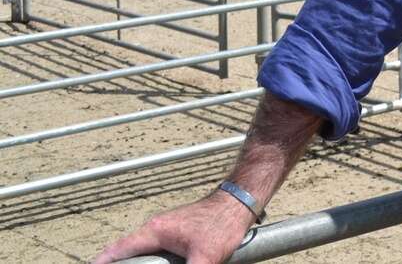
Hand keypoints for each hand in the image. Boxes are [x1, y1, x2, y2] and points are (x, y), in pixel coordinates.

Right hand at [92, 190, 256, 263]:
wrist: (241, 202)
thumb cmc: (222, 223)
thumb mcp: (205, 256)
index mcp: (154, 232)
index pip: (118, 250)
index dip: (102, 262)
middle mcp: (156, 229)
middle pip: (127, 252)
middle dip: (118, 263)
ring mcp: (167, 230)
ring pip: (143, 251)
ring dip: (137, 261)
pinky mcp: (179, 234)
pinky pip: (157, 250)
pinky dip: (151, 259)